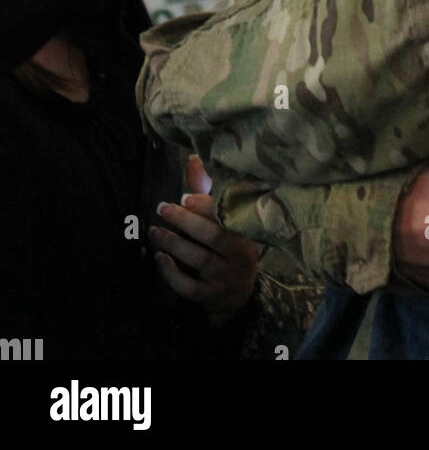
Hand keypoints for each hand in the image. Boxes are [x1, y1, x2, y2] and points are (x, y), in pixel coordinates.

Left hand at [150, 156, 260, 327]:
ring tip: (154, 231)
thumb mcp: (226, 220)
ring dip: (175, 244)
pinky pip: (190, 287)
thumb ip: (207, 190)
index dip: (206, 206)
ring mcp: (227, 278)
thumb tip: (192, 159)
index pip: (228, 216)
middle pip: (213, 237)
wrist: (240, 293)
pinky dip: (173, 274)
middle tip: (162, 208)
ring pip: (200, 260)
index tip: (185, 196)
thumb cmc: (229, 245)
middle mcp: (241, 254)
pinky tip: (159, 259)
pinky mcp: (212, 297)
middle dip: (186, 221)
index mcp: (246, 230)